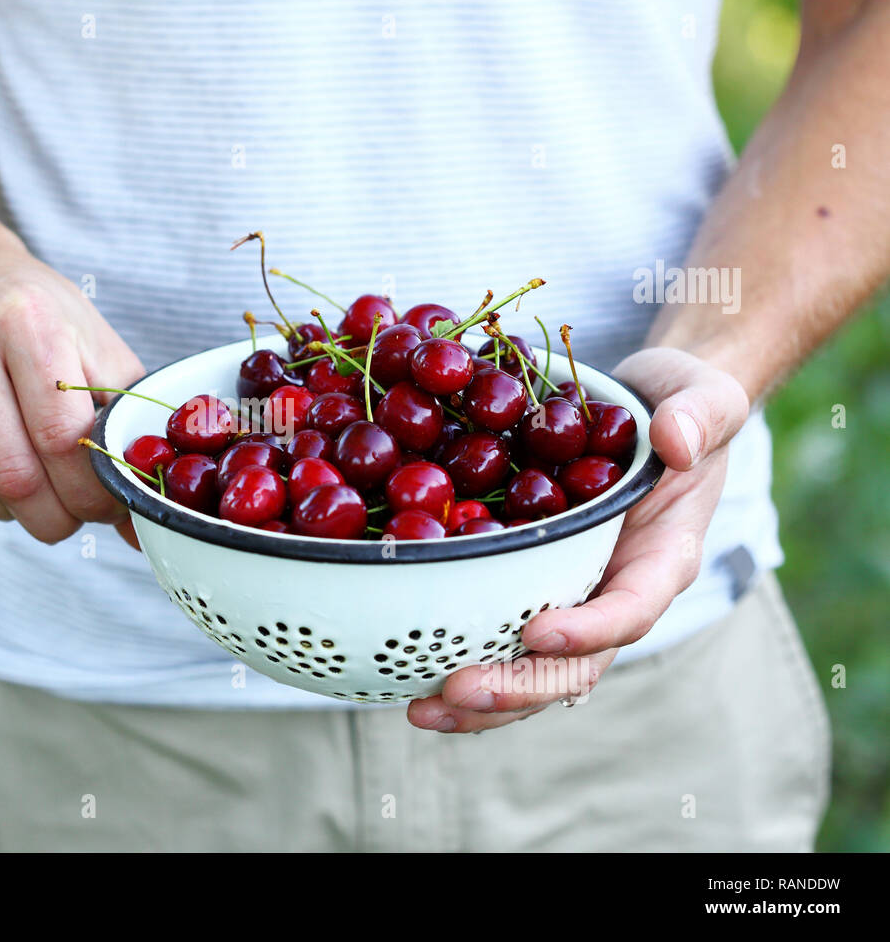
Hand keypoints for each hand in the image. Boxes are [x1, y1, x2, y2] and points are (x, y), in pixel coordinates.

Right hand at [0, 223, 144, 542]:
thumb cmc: (33, 319)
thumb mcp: (93, 346)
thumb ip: (126, 430)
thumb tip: (148, 528)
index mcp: (27, 320)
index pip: (63, 440)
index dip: (89, 494)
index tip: (102, 508)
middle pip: (13, 475)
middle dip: (53, 518)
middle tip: (66, 516)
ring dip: (4, 511)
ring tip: (22, 487)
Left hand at [407, 346, 750, 732]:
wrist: (648, 415)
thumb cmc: (681, 408)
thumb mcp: (703, 399)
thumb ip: (698, 416)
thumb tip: (676, 440)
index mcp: (661, 559)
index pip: (632, 609)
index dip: (590, 629)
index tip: (538, 631)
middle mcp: (615, 594)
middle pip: (574, 664)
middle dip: (518, 686)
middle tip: (458, 691)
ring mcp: (572, 600)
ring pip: (532, 670)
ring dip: (481, 699)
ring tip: (422, 709)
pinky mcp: (532, 590)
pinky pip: (500, 639)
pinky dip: (459, 661)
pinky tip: (406, 678)